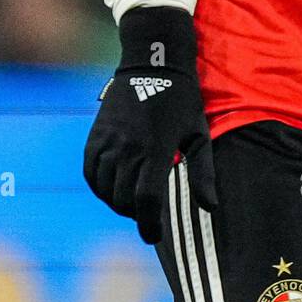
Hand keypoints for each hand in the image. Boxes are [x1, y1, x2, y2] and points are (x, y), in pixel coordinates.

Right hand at [83, 7, 216, 243]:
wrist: (152, 64)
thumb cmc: (182, 101)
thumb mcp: (199, 135)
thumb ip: (203, 172)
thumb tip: (211, 207)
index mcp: (157, 149)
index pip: (147, 200)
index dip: (149, 225)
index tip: (153, 237)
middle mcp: (129, 148)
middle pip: (124, 199)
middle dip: (136, 215)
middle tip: (148, 215)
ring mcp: (109, 141)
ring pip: (105, 189)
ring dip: (117, 202)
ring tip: (133, 201)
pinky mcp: (95, 136)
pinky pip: (90, 173)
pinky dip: (99, 187)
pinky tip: (113, 188)